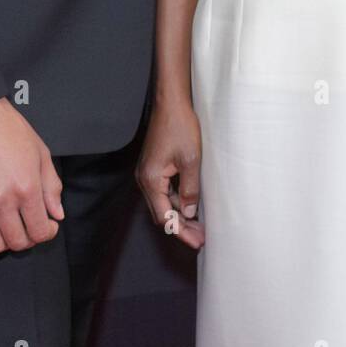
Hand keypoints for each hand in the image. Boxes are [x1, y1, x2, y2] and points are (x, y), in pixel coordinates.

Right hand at [0, 97, 63, 253]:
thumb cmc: (9, 128)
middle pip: (17, 243)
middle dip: (28, 239)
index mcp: (27, 188)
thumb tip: (57, 214)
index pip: (40, 232)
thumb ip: (52, 186)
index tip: (49, 224)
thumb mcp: (40, 152)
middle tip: (29, 226)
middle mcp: (2, 200)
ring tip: (9, 225)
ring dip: (5, 240)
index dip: (48, 233)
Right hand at [136, 97, 204, 248]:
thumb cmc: (180, 127)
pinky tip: (191, 205)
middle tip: (201, 238)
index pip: (164, 216)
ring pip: (162, 203)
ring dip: (179, 215)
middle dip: (180, 227)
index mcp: (151, 180)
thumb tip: (190, 212)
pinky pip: (163, 191)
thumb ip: (190, 189)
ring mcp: (147, 173)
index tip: (197, 242)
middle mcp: (144, 179)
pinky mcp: (153, 167)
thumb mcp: (191, 160)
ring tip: (199, 226)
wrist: (171, 104)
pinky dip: (176, 201)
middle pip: (160, 213)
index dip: (180, 232)